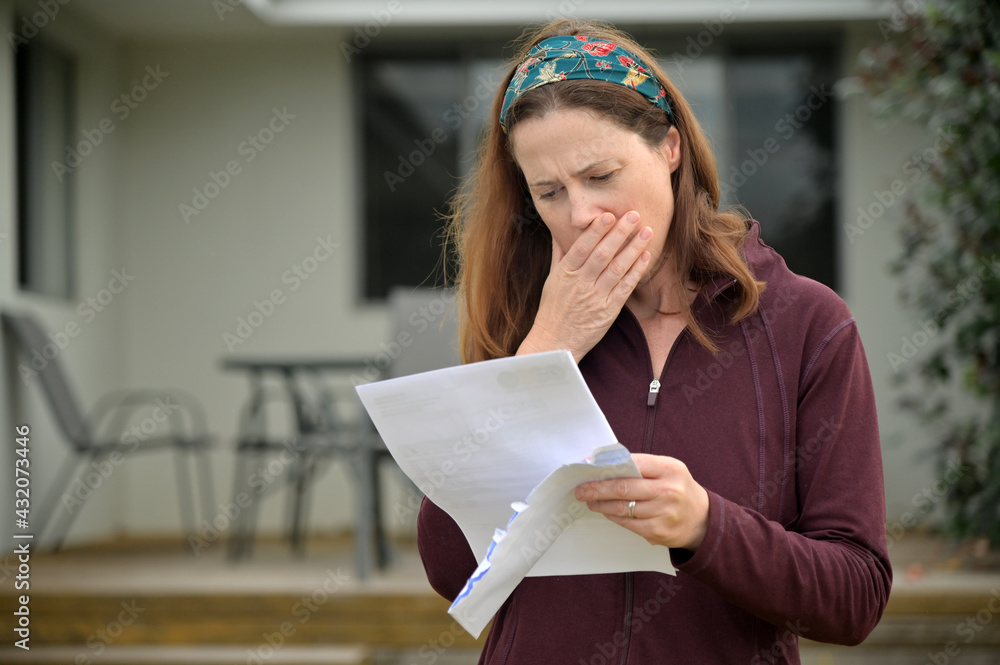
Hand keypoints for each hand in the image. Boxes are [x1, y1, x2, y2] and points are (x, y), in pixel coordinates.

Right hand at [517, 211, 652, 361]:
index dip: (596, 231)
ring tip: (647, 231)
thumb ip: (559, 255)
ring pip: (617, 269)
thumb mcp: (551, 280)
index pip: (582, 247)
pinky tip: (646, 257)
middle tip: (634, 214)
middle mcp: (581, 284)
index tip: (608, 215)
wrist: (555, 343)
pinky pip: (625, 288)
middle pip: (602, 254)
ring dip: (633, 248)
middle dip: (619, 233)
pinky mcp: (608, 311)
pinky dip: (636, 272)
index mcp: (565, 273)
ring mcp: (595, 298)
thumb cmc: (552, 310)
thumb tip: (560, 232)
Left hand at [573, 453, 709, 550]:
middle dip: (597, 489)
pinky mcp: (658, 532)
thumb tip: (606, 465)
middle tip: (581, 490)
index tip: (590, 468)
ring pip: (622, 508)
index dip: (608, 466)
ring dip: (601, 504)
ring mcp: (663, 513)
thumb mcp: (668, 470)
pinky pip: (628, 524)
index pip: (632, 464)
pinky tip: (606, 511)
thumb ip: (642, 466)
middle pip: (623, 488)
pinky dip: (613, 517)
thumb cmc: (678, 489)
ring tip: (590, 500)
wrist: (702, 520)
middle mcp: (668, 491)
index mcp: (669, 469)